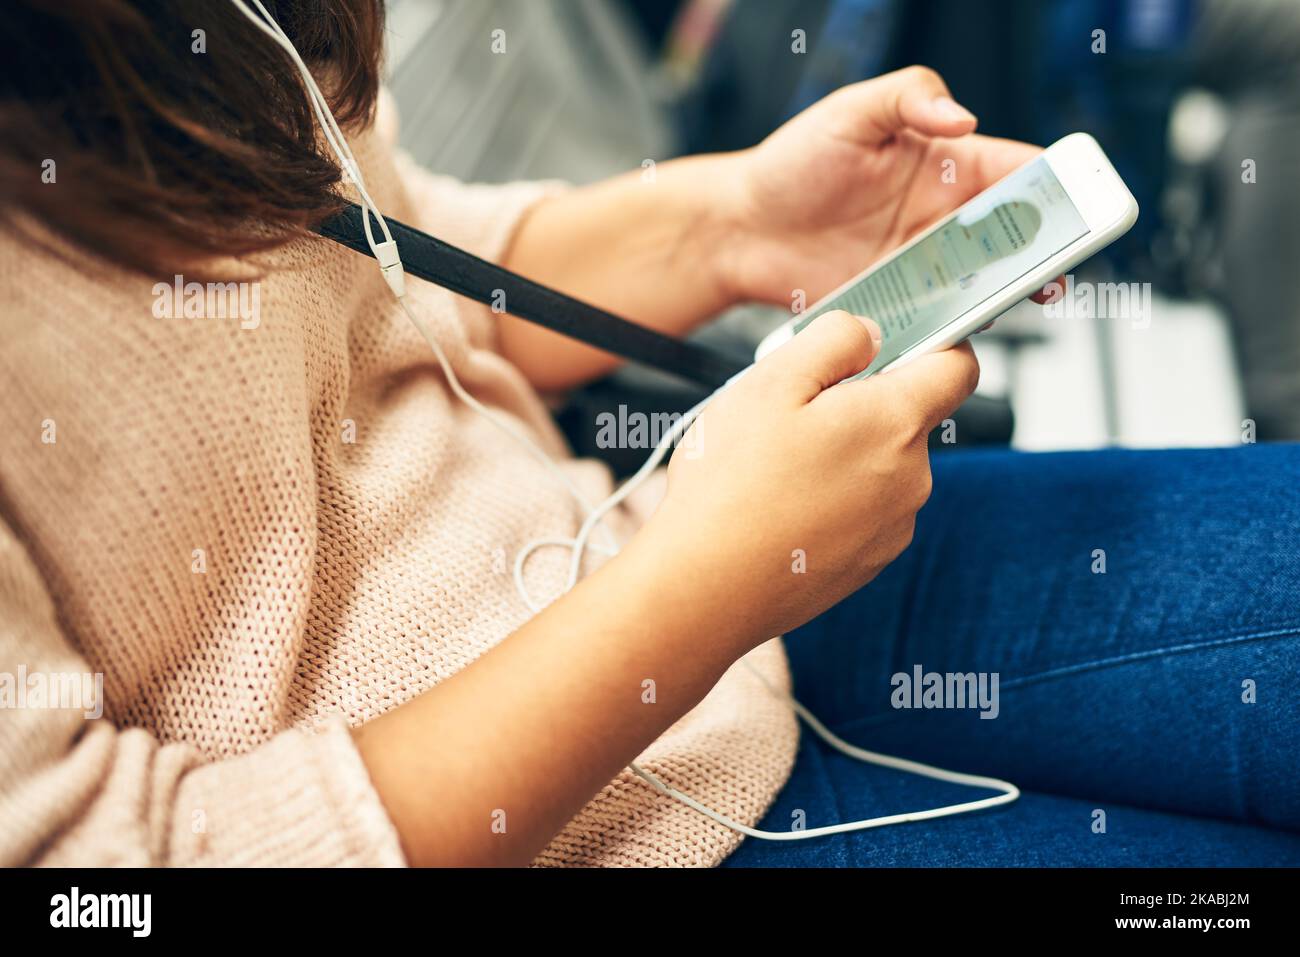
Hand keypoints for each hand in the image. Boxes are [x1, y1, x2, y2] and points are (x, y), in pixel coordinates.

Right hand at [637, 310, 977, 650]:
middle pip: (907, 417)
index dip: (934, 341)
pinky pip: (863, 509)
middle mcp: (911, 478)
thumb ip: (834, 340)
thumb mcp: (770, 381)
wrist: (705, 588)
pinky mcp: (868, 563)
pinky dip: (831, 499)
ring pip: (880, 465)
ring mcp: (893, 526)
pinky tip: (780, 507)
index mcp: (895, 423)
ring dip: (841, 454)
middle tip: (790, 413)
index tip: (889, 342)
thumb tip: (869, 333)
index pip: (958, 365)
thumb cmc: (730, 485)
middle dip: (858, 404)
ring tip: (774, 468)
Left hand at [715, 65, 1058, 308]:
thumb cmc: (792, 163)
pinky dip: (960, 324)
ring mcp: (924, 263)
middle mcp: (943, 216)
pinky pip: (943, 316)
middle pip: (1018, 234)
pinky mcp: (899, 302)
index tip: (1081, 198)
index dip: (1056, 184)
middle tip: (1062, 262)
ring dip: (1012, 292)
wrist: (741, 230)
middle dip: (1049, 249)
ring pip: (989, 281)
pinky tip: (966, 326)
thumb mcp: (851, 111)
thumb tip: (961, 115)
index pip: (1018, 170)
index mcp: (947, 162)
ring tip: (1024, 298)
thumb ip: (908, 97)